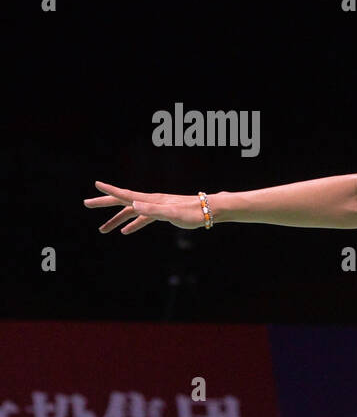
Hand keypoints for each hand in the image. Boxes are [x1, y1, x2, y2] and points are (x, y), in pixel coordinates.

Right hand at [84, 181, 208, 233]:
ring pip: (131, 213)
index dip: (111, 191)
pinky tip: (125, 231)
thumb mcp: (172, 214)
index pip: (126, 195)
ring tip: (102, 230)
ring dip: (116, 220)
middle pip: (123, 202)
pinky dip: (132, 224)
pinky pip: (142, 219)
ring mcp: (157, 207)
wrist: (211, 210)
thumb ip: (152, 210)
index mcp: (151, 200)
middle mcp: (151, 201)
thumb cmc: (194, 213)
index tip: (96, 185)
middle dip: (105, 204)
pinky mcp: (163, 214)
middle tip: (86, 204)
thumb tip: (133, 205)